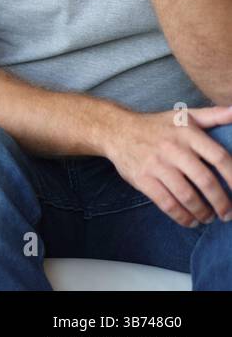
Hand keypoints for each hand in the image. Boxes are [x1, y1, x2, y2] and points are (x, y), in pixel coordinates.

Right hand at [105, 106, 231, 227]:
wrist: (116, 130)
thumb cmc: (157, 126)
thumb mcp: (184, 116)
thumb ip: (214, 115)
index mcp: (187, 133)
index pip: (219, 157)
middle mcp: (173, 148)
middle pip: (205, 180)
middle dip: (221, 202)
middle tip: (227, 214)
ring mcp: (156, 164)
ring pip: (186, 195)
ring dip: (202, 212)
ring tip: (209, 218)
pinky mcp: (142, 178)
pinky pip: (166, 203)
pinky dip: (182, 216)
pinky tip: (190, 221)